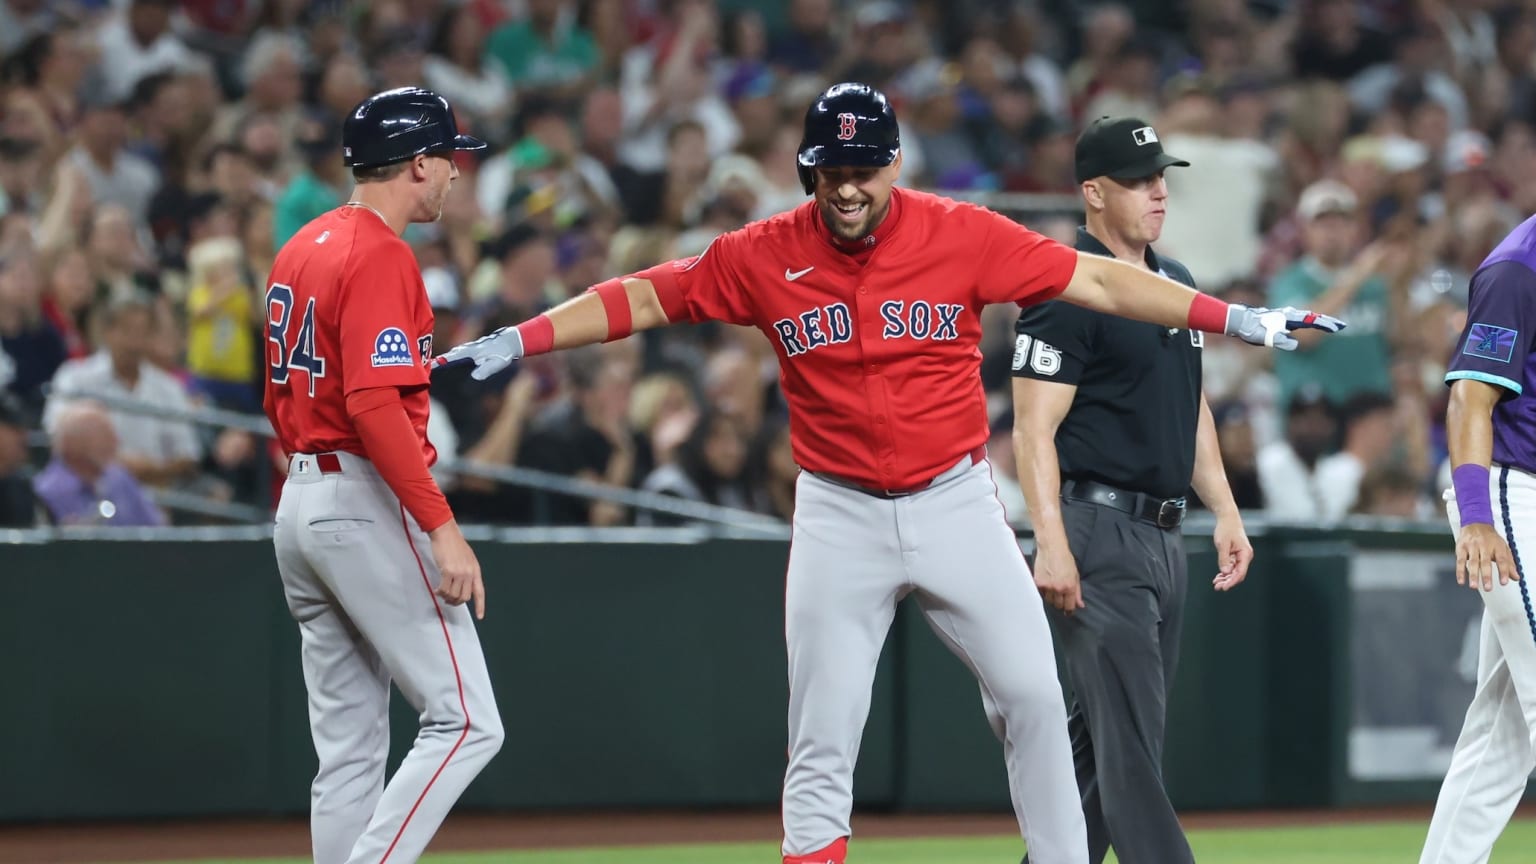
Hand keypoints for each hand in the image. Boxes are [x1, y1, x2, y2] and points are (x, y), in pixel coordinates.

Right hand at [429, 519, 485, 618]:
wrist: (446, 533)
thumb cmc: (455, 544)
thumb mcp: (467, 558)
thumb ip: (468, 572)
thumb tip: (463, 586)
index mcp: (476, 570)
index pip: (480, 592)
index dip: (480, 605)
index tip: (480, 616)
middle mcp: (469, 573)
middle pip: (464, 597)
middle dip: (455, 601)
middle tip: (448, 599)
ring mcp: (459, 573)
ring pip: (453, 595)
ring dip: (446, 597)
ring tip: (441, 592)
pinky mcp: (448, 571)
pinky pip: (444, 589)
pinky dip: (439, 592)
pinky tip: (437, 589)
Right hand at [432, 326, 523, 380]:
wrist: (510, 342)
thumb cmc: (503, 353)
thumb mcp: (497, 363)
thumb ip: (486, 370)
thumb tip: (475, 377)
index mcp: (470, 352)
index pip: (450, 358)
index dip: (439, 363)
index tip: (428, 367)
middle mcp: (466, 349)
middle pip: (448, 356)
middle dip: (438, 363)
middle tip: (426, 371)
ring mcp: (468, 349)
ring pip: (452, 355)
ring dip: (444, 362)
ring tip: (434, 372)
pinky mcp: (471, 351)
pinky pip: (458, 356)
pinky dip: (452, 360)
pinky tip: (450, 369)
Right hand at [1033, 541, 1083, 614]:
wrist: (1052, 548)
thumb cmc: (1065, 558)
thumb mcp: (1075, 575)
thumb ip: (1077, 592)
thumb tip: (1080, 604)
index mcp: (1069, 587)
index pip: (1069, 606)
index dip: (1069, 610)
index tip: (1068, 612)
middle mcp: (1058, 588)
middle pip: (1058, 605)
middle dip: (1060, 603)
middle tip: (1060, 597)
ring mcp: (1047, 586)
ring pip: (1048, 601)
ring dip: (1051, 598)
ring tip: (1053, 588)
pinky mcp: (1038, 583)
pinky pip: (1041, 593)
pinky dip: (1043, 591)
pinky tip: (1046, 584)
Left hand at [1212, 513, 1252, 590]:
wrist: (1227, 519)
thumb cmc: (1226, 529)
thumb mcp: (1223, 544)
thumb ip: (1224, 559)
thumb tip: (1226, 572)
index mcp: (1245, 554)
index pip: (1240, 572)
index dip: (1232, 581)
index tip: (1224, 587)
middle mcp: (1245, 556)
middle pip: (1238, 574)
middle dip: (1228, 582)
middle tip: (1217, 587)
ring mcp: (1240, 556)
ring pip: (1234, 572)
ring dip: (1226, 578)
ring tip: (1216, 584)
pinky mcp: (1235, 555)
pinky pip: (1231, 567)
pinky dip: (1225, 573)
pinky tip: (1218, 578)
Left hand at [1224, 304, 1346, 349]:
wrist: (1238, 320)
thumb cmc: (1251, 330)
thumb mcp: (1265, 338)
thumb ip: (1280, 340)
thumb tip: (1295, 344)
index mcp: (1287, 319)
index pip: (1311, 321)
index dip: (1325, 324)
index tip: (1338, 327)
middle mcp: (1288, 315)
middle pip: (1312, 316)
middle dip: (1326, 321)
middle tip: (1340, 326)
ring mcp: (1283, 315)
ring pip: (1305, 315)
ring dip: (1318, 319)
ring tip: (1330, 323)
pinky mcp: (1279, 318)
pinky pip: (1297, 317)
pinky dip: (1307, 318)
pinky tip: (1307, 319)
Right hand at [1456, 522, 1516, 592]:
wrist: (1475, 523)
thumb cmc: (1490, 539)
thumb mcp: (1503, 548)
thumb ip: (1509, 564)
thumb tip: (1516, 577)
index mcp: (1497, 546)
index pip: (1502, 559)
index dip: (1503, 571)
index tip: (1504, 582)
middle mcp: (1484, 545)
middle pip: (1486, 562)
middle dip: (1486, 576)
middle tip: (1488, 587)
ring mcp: (1472, 546)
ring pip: (1472, 562)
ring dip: (1473, 575)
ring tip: (1474, 586)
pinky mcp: (1461, 548)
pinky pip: (1459, 561)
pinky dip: (1460, 571)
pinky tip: (1461, 581)